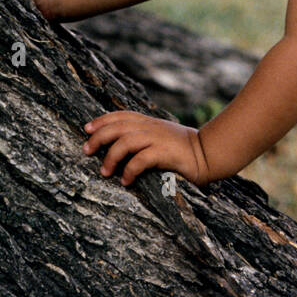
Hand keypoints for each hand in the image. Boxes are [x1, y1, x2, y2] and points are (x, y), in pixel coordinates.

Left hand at [82, 111, 208, 186]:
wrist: (210, 152)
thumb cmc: (185, 149)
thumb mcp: (162, 137)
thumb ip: (145, 137)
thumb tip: (121, 146)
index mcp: (149, 122)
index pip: (121, 115)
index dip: (102, 120)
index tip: (87, 129)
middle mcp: (151, 127)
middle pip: (117, 127)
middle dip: (98, 138)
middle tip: (86, 151)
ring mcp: (158, 139)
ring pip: (125, 142)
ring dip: (110, 157)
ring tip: (105, 172)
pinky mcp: (165, 153)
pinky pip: (140, 160)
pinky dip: (129, 170)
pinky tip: (126, 181)